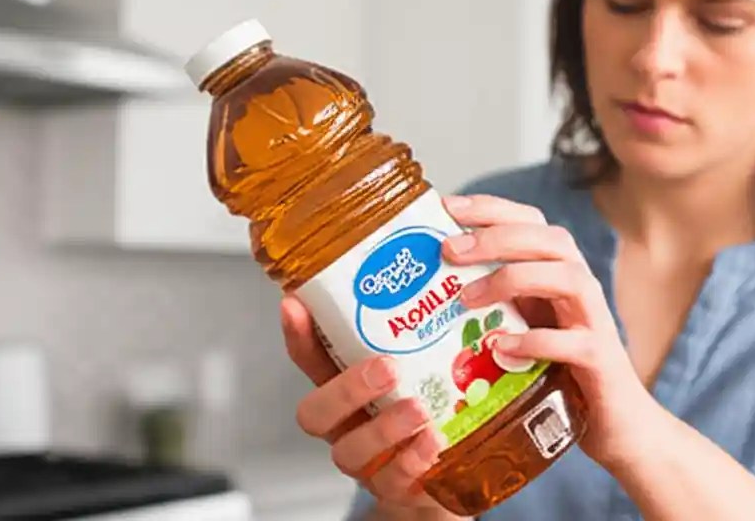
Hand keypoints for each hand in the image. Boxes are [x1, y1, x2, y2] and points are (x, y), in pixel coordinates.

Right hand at [279, 297, 464, 520]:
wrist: (459, 470)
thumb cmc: (439, 406)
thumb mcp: (430, 363)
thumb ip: (428, 328)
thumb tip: (447, 267)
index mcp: (348, 389)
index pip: (311, 359)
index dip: (299, 335)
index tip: (295, 304)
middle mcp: (348, 425)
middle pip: (316, 412)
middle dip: (346, 388)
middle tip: (386, 367)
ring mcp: (368, 461)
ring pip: (350, 450)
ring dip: (384, 427)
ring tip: (418, 408)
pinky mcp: (397, 488)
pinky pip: (393, 480)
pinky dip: (412, 459)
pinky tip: (434, 441)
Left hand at [441, 193, 661, 469]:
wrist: (616, 420)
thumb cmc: (561, 368)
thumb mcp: (524, 323)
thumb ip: (494, 299)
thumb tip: (432, 279)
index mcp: (559, 271)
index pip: (530, 222)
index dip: (491, 208)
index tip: (446, 205)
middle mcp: (581, 287)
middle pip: (549, 240)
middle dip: (497, 237)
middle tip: (449, 250)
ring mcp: (595, 321)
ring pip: (568, 278)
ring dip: (514, 279)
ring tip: (467, 298)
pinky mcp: (600, 360)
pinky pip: (573, 343)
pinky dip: (535, 342)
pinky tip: (501, 348)